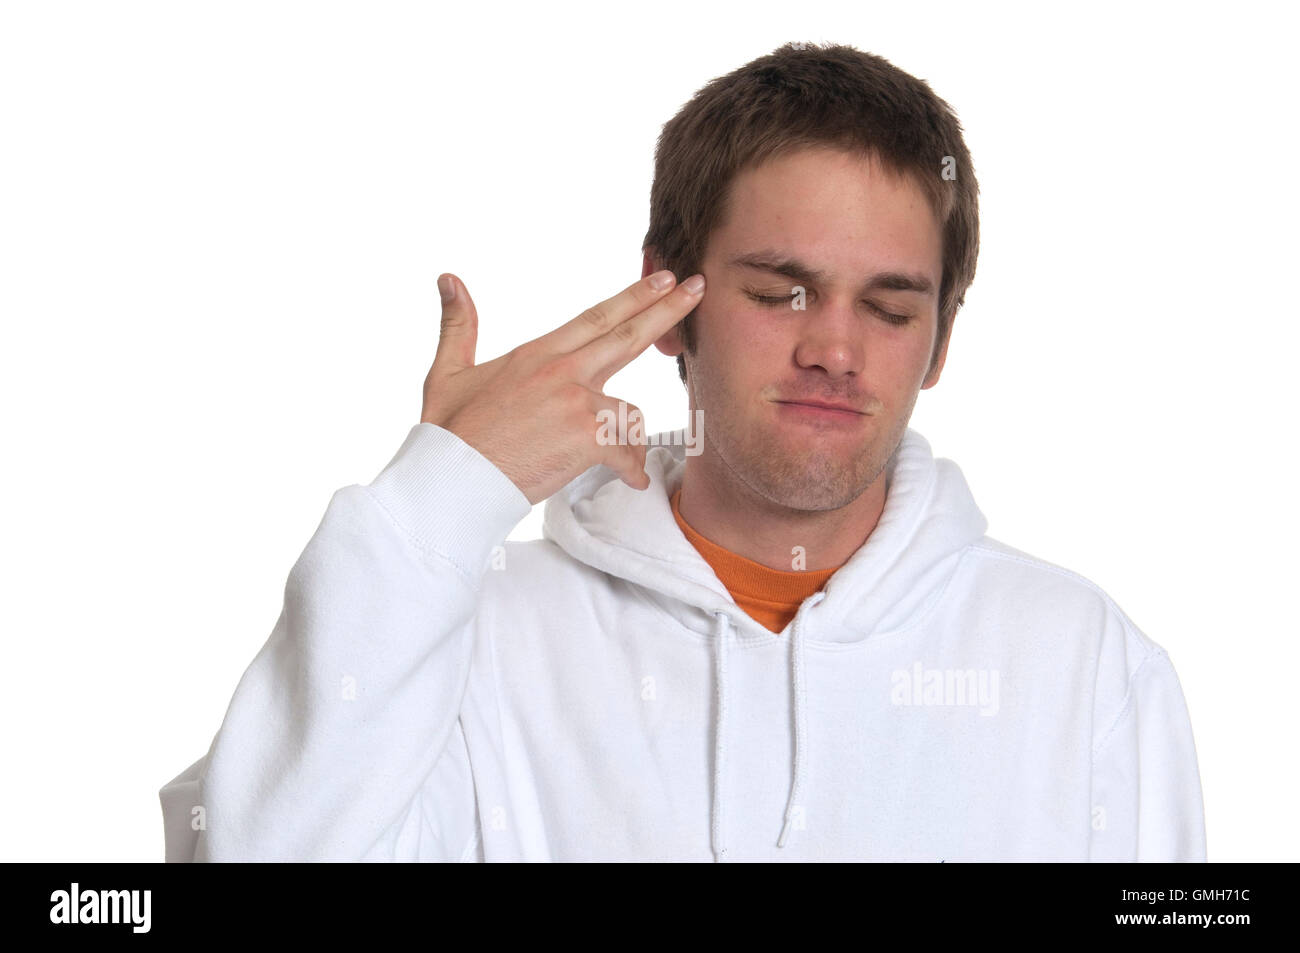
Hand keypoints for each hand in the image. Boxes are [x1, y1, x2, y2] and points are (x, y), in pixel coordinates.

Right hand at [421, 269, 704, 503]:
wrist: (451, 479)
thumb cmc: (450, 434)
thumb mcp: (447, 372)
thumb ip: (458, 325)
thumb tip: (449, 279)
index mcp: (537, 353)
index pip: (596, 317)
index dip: (634, 297)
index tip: (662, 278)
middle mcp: (561, 370)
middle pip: (627, 335)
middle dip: (667, 309)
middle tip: (697, 287)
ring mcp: (576, 402)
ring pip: (630, 411)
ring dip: (630, 438)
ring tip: (620, 463)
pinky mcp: (585, 437)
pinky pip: (627, 450)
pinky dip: (631, 468)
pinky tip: (631, 480)